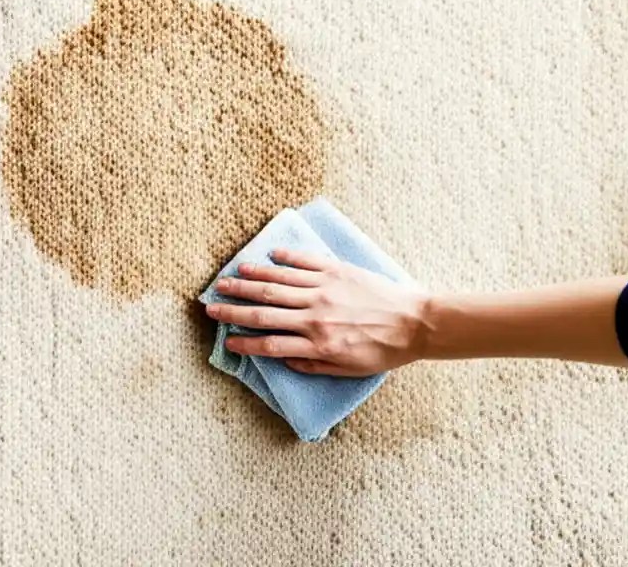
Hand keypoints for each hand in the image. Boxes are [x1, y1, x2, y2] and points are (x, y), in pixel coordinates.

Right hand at [205, 249, 432, 376]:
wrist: (416, 323)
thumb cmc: (384, 350)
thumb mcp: (348, 369)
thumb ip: (312, 364)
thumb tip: (284, 359)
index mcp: (318, 342)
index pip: (270, 343)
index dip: (244, 342)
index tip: (227, 341)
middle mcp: (316, 315)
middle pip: (264, 311)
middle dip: (234, 309)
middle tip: (211, 306)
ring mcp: (325, 289)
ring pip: (278, 283)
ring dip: (250, 281)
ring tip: (228, 279)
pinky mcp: (337, 271)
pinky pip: (304, 262)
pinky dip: (284, 259)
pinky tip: (268, 258)